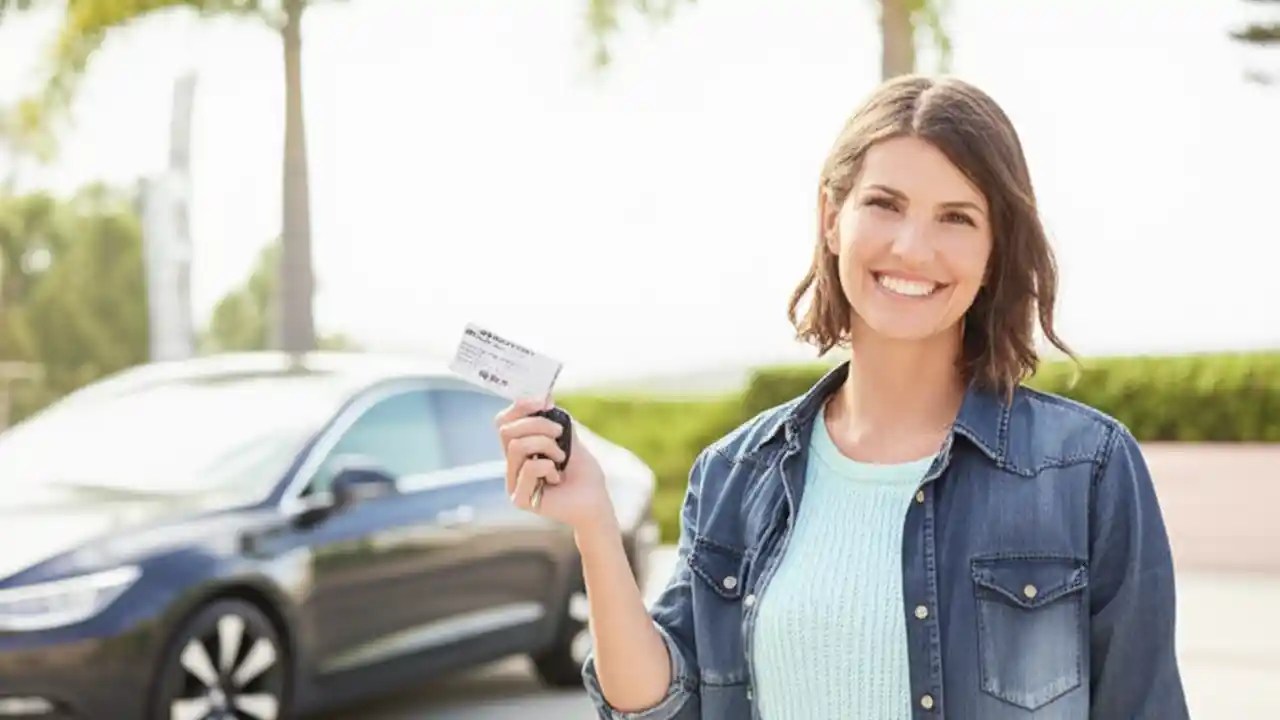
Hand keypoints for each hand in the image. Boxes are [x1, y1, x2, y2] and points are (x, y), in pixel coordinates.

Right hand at [495, 397, 617, 534]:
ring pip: (516, 446)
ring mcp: (514, 482)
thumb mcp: (570, 439)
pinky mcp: (520, 498)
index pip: (503, 422)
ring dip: (546, 445)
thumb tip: (544, 399)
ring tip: (561, 457)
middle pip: (505, 430)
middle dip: (537, 424)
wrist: (596, 502)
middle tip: (559, 433)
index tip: (545, 401)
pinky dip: (548, 466)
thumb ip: (555, 420)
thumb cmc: (584, 474)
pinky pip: (529, 468)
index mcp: (521, 448)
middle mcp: (513, 464)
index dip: (520, 407)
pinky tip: (556, 478)